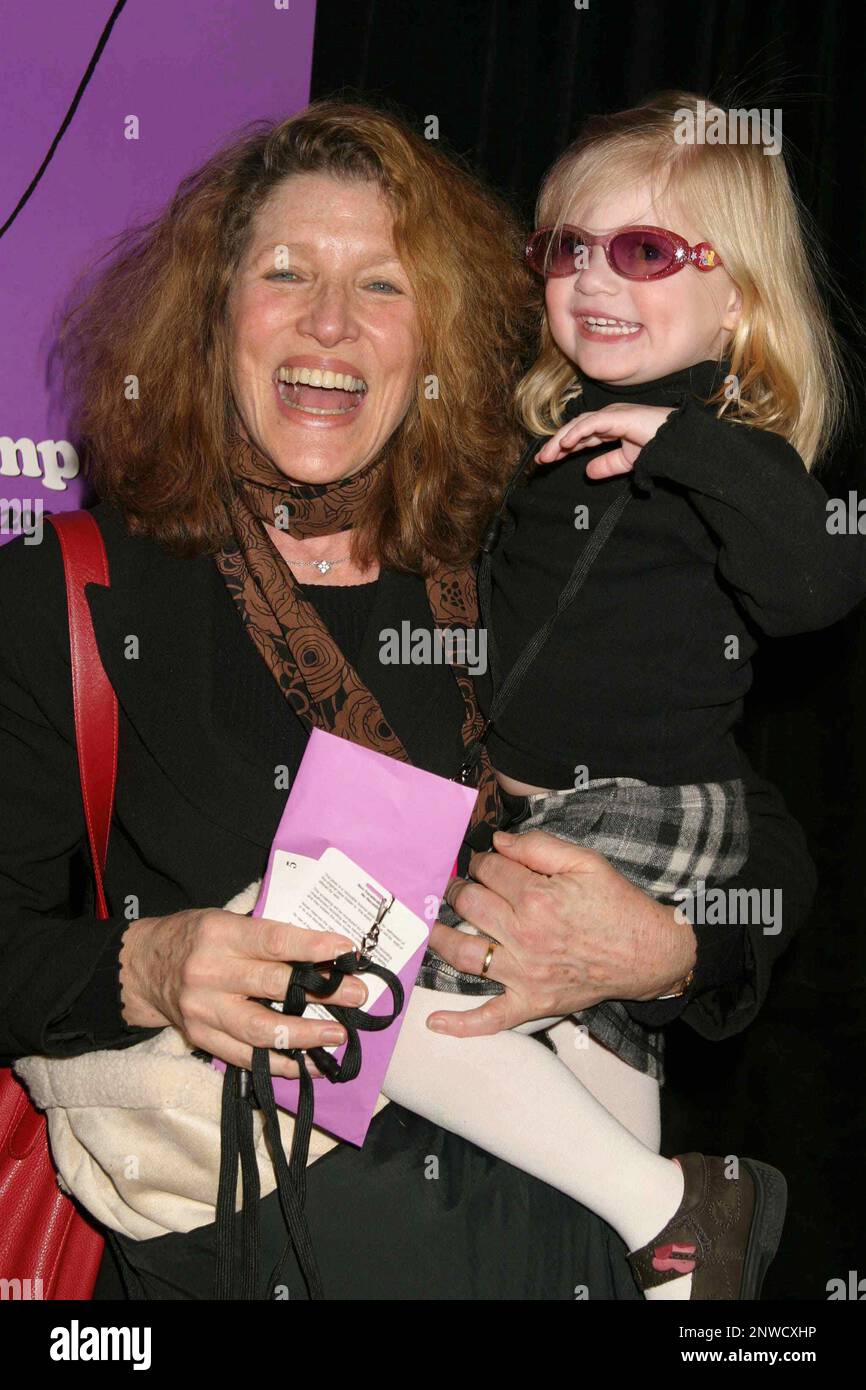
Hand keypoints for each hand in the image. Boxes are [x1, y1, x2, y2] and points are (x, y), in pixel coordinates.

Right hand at [119, 907, 367, 1077]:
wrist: (142, 967)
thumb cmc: (194, 937)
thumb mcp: (226, 920)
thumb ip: (266, 936)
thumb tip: (322, 954)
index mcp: (220, 934)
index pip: (273, 940)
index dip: (312, 947)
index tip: (346, 951)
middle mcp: (210, 973)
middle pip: (272, 986)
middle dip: (322, 993)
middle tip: (356, 996)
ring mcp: (204, 1010)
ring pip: (260, 1030)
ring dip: (304, 1035)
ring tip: (337, 1035)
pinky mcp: (201, 1038)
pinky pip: (245, 1057)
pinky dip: (279, 1064)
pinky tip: (308, 1065)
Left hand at [427, 829, 695, 1036]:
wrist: (649, 953)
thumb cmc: (618, 905)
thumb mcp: (587, 862)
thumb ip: (540, 847)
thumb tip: (499, 841)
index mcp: (537, 898)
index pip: (489, 871)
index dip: (483, 861)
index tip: (486, 862)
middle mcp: (525, 936)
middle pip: (470, 905)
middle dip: (459, 889)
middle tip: (460, 886)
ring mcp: (525, 974)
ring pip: (465, 955)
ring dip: (441, 939)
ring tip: (433, 927)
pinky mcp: (531, 1002)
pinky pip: (491, 1017)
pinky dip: (462, 1023)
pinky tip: (435, 1022)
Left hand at [534, 404, 673, 476]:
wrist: (676, 442)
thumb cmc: (657, 446)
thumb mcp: (626, 461)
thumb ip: (606, 465)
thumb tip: (587, 473)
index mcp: (609, 426)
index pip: (579, 435)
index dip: (562, 446)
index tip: (546, 460)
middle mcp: (608, 417)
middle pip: (575, 428)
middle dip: (556, 443)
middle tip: (541, 459)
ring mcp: (613, 414)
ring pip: (579, 424)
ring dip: (561, 439)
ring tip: (548, 454)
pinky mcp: (619, 416)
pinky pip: (592, 423)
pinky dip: (577, 432)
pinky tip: (565, 444)